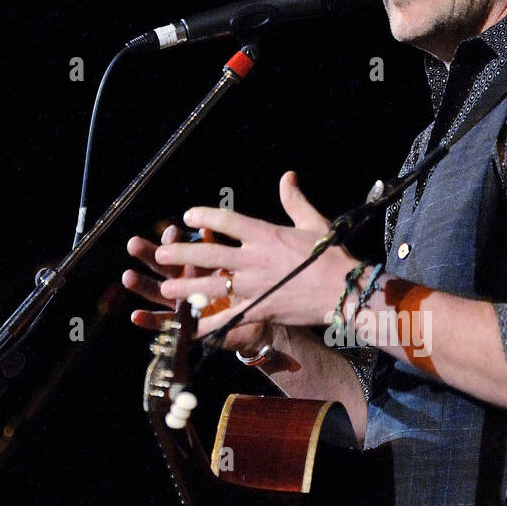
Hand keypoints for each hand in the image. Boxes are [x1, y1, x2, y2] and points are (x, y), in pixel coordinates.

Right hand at [122, 223, 271, 352]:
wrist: (263, 325)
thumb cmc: (252, 293)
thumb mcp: (238, 270)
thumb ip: (224, 251)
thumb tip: (209, 230)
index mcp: (200, 267)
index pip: (183, 249)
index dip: (175, 240)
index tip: (172, 230)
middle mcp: (188, 284)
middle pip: (165, 267)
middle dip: (149, 255)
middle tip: (133, 244)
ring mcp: (184, 305)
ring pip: (159, 293)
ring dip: (143, 285)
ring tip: (128, 276)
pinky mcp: (186, 327)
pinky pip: (167, 326)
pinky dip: (150, 321)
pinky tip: (136, 316)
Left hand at [150, 172, 355, 329]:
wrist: (345, 290)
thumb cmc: (332, 256)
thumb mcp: (313, 222)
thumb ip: (294, 201)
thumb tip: (288, 177)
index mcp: (265, 234)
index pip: (226, 220)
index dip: (204, 216)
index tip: (188, 216)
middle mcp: (255, 259)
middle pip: (209, 254)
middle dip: (182, 254)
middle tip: (161, 255)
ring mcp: (255, 286)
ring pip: (212, 287)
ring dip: (186, 288)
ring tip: (167, 289)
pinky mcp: (260, 309)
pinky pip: (229, 318)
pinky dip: (209, 325)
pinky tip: (191, 328)